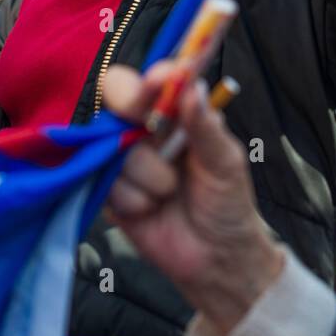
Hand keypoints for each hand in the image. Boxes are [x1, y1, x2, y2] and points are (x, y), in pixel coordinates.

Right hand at [104, 62, 284, 335]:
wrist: (215, 259)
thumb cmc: (228, 203)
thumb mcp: (226, 162)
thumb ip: (205, 125)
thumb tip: (192, 87)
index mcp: (179, 114)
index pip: (158, 81)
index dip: (154, 76)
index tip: (161, 80)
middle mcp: (147, 129)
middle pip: (120, 97)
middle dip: (132, 109)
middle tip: (151, 131)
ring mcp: (124, 158)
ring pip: (117, 147)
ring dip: (149, 175)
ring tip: (170, 193)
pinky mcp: (108, 190)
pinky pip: (107, 183)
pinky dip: (133, 199)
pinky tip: (151, 210)